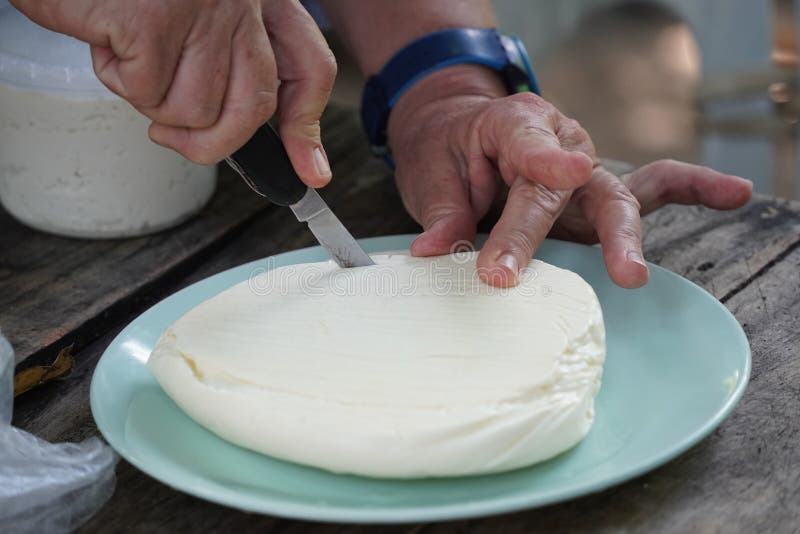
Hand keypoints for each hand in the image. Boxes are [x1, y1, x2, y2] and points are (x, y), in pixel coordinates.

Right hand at [11, 0, 336, 185]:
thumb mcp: (193, 13)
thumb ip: (229, 65)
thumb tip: (250, 137)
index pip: (309, 69)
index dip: (307, 128)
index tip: (311, 171)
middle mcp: (241, 0)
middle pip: (254, 108)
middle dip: (214, 141)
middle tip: (174, 138)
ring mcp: (200, 9)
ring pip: (195, 109)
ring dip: (151, 99)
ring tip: (130, 54)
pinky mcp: (152, 21)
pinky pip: (146, 90)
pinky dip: (116, 76)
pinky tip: (107, 37)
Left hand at [388, 65, 751, 287]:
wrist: (460, 139)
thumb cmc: (449, 151)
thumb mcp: (432, 172)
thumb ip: (443, 208)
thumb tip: (437, 250)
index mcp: (518, 124)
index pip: (529, 143)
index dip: (543, 161)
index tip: (563, 172)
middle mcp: (562, 146)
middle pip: (564, 187)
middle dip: (539, 231)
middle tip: (509, 272)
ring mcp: (585, 177)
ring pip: (614, 200)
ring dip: (623, 238)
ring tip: (631, 272)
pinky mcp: (594, 203)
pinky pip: (654, 190)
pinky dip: (693, 191)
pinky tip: (732, 195)